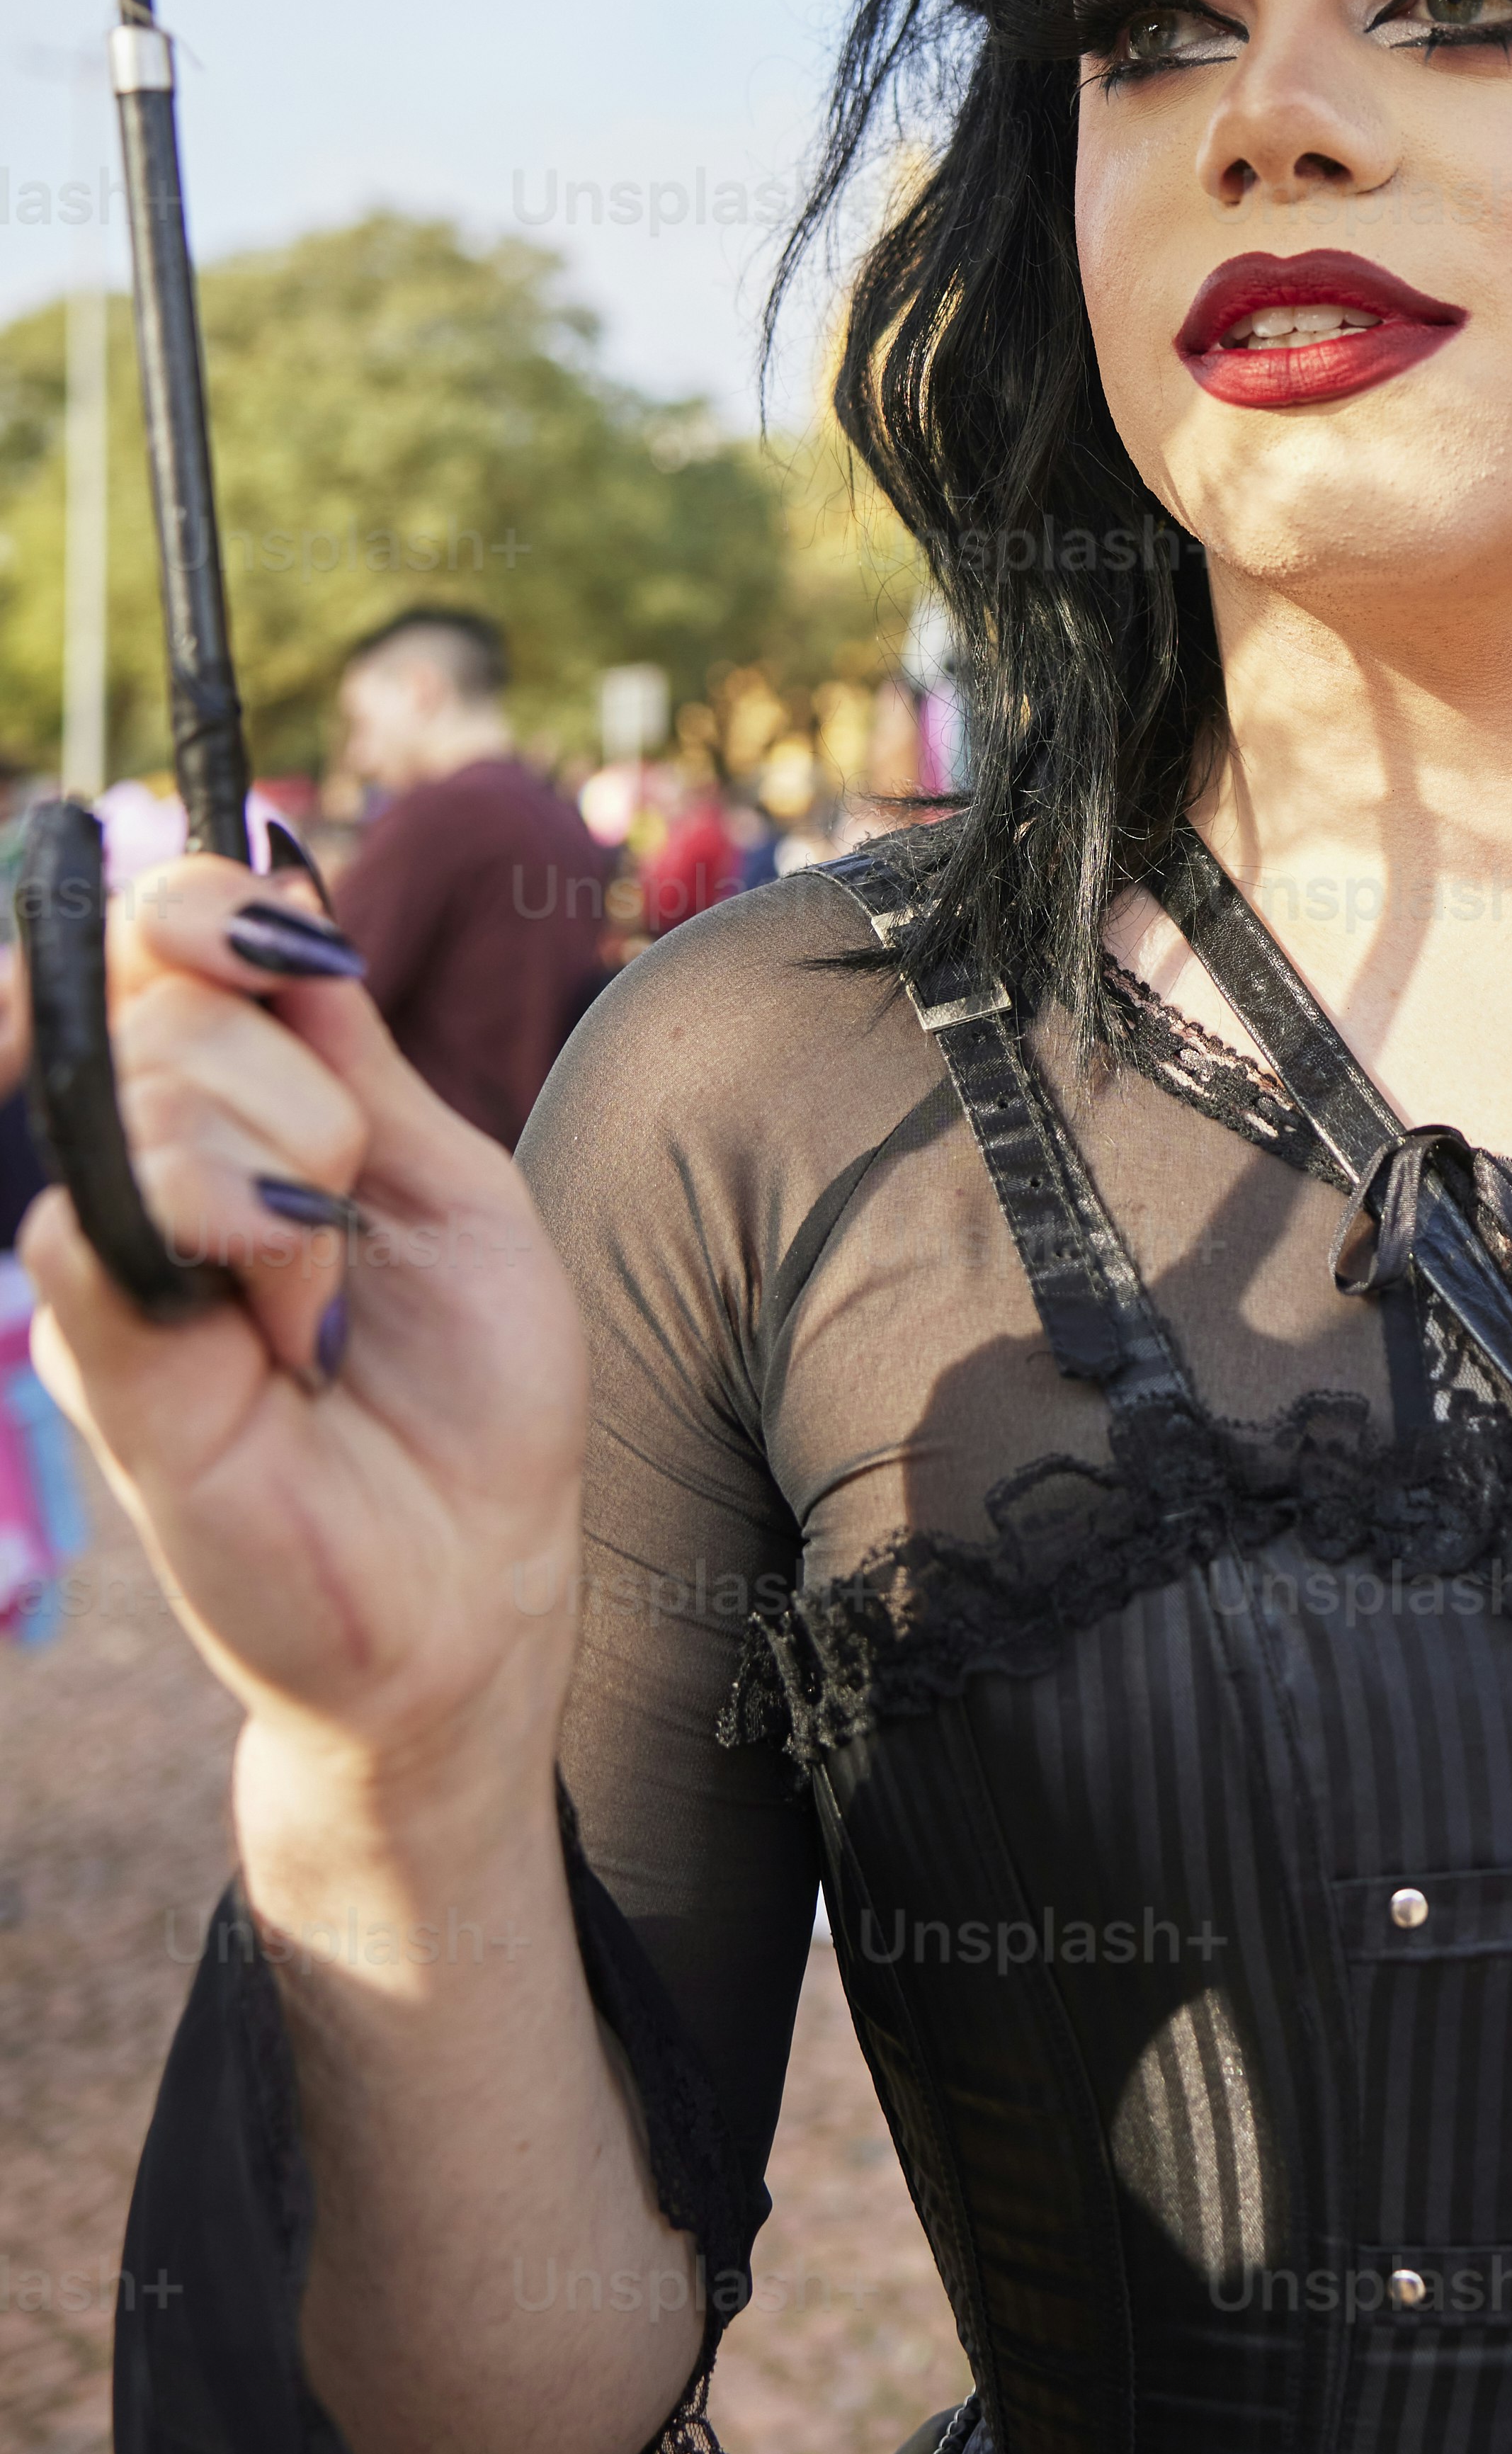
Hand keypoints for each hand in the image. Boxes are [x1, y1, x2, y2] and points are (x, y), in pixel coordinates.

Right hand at [23, 853, 589, 1798]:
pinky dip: (234, 1230)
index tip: (272, 933)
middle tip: (342, 1234)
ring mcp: (108, 1261)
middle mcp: (145, 1171)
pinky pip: (106, 1217)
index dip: (194, 905)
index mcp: (231, 1115)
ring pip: (147, 1089)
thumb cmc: (471, 1392)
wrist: (475, 1580)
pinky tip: (284, 1325)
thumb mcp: (442, 1178)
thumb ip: (344, 1044)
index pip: (158, 948)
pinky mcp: (94, 1353)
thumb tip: (273, 873)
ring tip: (319, 1314)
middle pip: (167, 1002)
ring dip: (289, 1176)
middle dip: (304, 1092)